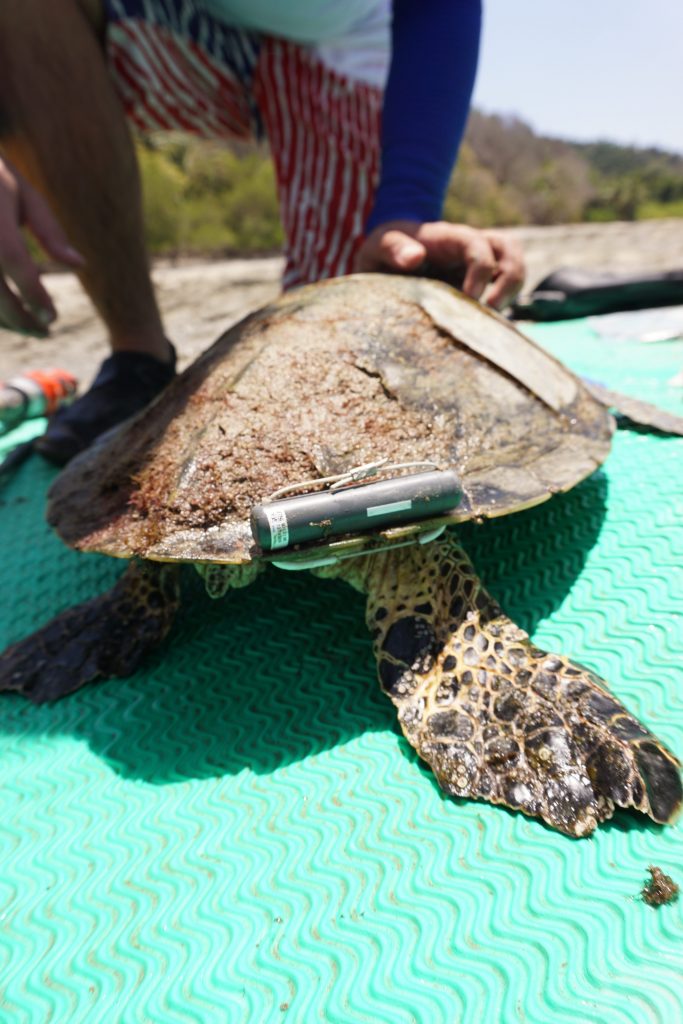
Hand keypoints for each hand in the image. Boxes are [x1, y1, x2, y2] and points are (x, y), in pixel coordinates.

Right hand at [0, 156, 82, 336]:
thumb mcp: (25, 196)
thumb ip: (50, 232)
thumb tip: (80, 266)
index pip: (14, 262)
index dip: (34, 295)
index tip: (52, 317)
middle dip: (21, 320)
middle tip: (46, 332)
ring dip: (5, 322)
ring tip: (31, 330)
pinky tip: (11, 319)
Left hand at [355, 220, 524, 309]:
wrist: (386, 260)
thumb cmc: (383, 252)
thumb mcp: (378, 245)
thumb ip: (393, 247)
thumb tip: (415, 257)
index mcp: (449, 238)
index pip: (478, 245)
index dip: (481, 270)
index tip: (469, 298)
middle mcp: (470, 249)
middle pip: (510, 249)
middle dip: (510, 279)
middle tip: (491, 310)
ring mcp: (477, 268)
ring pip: (513, 269)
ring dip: (511, 294)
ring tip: (492, 323)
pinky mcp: (477, 287)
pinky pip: (501, 292)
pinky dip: (499, 310)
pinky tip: (482, 331)